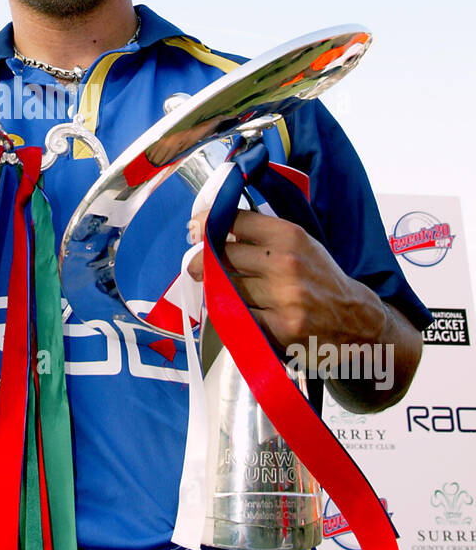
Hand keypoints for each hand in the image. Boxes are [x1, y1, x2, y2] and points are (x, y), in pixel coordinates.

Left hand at [187, 207, 421, 408]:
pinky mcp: (281, 329)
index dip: (209, 222)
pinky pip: (239, 318)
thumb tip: (213, 228)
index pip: (237, 221)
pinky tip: (234, 312)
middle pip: (224, 255)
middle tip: (194, 265)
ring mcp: (283, 298)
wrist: (356, 320)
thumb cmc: (321, 279)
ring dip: (217, 289)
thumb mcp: (301, 245)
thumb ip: (263, 236)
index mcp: (291, 236)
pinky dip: (232, 315)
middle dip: (203, 260)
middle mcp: (286, 263)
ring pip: (228, 288)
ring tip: (217, 288)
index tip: (195, 228)